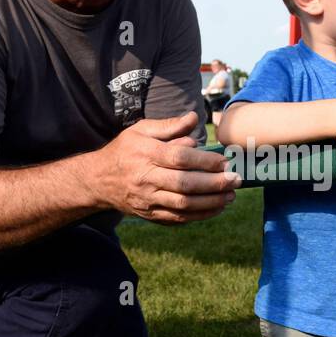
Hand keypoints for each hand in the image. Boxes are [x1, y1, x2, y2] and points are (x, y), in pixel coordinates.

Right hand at [95, 112, 239, 223]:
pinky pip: (178, 218)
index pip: (179, 159)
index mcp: (146, 154)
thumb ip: (169, 126)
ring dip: (211, 202)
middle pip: (185, 184)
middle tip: (236, 180)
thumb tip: (193, 118)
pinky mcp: (151, 215)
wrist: (99, 180)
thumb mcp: (141, 130)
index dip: (205, 161)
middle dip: (214, 184)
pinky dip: (200, 215)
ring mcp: (148, 200)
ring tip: (231, 195)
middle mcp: (146, 179)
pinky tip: (217, 208)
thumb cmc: (125, 150)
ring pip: (183, 205)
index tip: (225, 162)